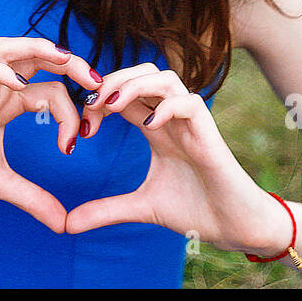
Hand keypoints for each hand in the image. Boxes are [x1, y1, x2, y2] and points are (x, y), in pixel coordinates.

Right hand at [0, 36, 103, 233]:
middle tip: (97, 82)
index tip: (79, 141)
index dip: (72, 107)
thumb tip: (64, 223)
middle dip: (69, 62)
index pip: (49, 87)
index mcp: (5, 104)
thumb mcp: (0, 184)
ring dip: (39, 49)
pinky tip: (21, 88)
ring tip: (67, 61)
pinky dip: (1, 72)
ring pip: (5, 47)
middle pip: (34, 55)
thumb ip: (33, 198)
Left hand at [64, 63, 291, 253]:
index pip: (125, 95)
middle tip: (91, 103)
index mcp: (156, 128)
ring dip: (135, 85)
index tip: (82, 125)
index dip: (100, 98)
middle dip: (114, 80)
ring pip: (164, 78)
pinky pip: (189, 102)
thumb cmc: (195, 210)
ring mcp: (190, 123)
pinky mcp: (209, 133)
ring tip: (112, 105)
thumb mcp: (140, 208)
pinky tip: (149, 127)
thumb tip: (68, 225)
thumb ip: (106, 210)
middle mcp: (172, 119)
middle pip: (142, 73)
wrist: (233, 227)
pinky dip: (167, 107)